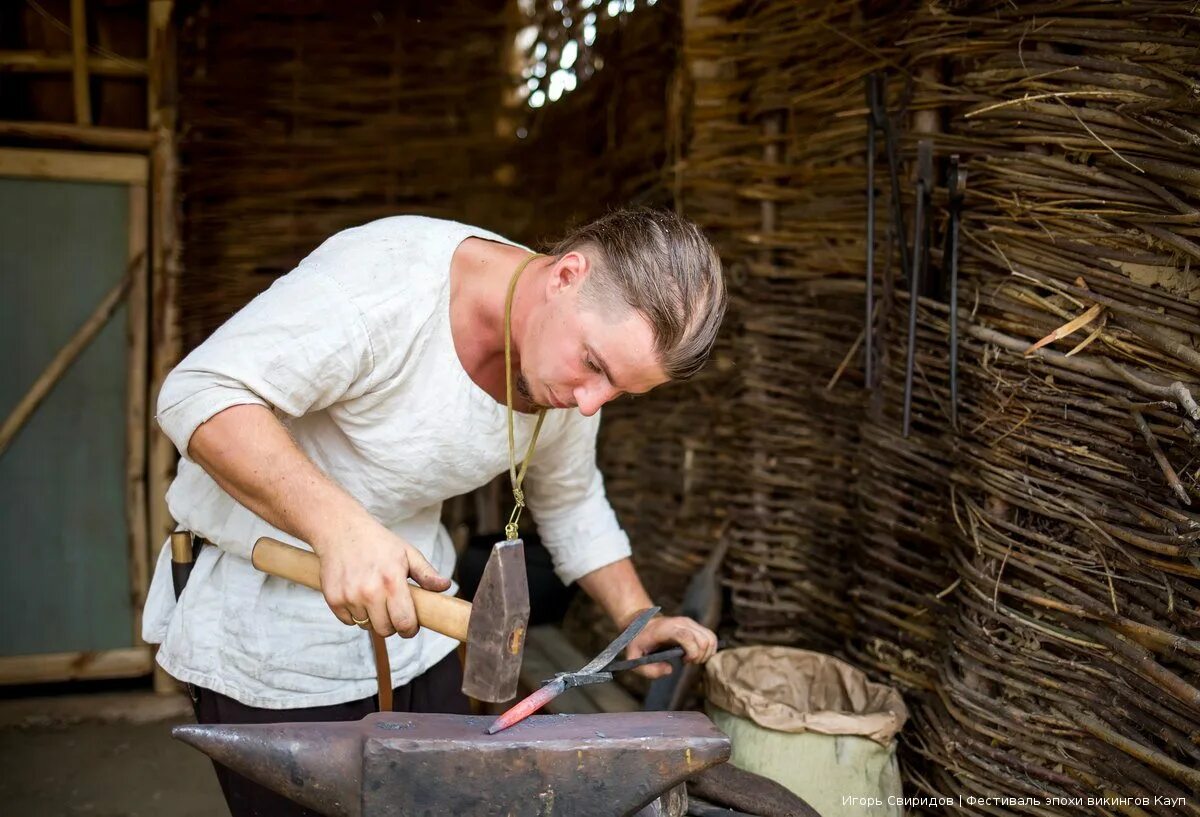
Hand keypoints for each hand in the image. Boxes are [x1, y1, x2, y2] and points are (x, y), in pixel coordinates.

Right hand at [312, 518, 449, 638]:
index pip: (404, 623)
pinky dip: (354, 614)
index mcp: (392, 581)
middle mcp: (370, 591)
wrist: (340, 529)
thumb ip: (426, 573)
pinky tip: (358, 595)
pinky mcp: (333, 599)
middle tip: (392, 609)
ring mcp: (349, 596)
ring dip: (372, 617)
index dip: (410, 629)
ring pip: (366, 626)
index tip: (410, 626)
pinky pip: (348, 621)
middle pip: (385, 630)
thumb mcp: (407, 553)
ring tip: (373, 597)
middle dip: (392, 624)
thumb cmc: (378, 542)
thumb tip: (445, 586)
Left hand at [624, 615, 717, 678]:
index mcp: (666, 629)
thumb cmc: (638, 641)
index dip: (692, 652)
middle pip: (703, 640)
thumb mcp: (634, 658)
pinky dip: (708, 649)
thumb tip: (670, 669)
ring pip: (711, 639)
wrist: (642, 623)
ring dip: (705, 654)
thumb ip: (647, 670)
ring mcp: (690, 622)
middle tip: (686, 662)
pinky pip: (711, 637)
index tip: (685, 661)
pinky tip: (696, 654)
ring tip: (691, 658)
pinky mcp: (695, 625)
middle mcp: (681, 623)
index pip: (687, 636)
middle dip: (700, 657)